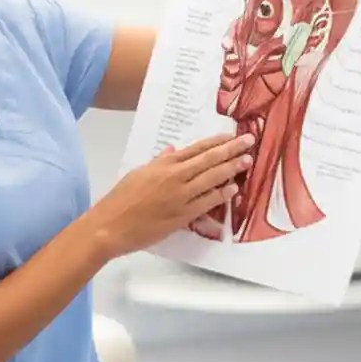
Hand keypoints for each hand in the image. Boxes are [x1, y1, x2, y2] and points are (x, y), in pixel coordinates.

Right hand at [84, 133, 255, 259]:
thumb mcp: (139, 173)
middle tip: (249, 141)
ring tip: (247, 161)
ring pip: (212, 179)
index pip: (196, 149)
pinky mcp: (182, 216)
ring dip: (231, 169)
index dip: (216, 142)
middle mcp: (174, 177)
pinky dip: (221, 195)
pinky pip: (207, 203)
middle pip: (209, 160)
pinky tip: (232, 189)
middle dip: (231, 150)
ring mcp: (180, 197)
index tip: (231, 136)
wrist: (111, 225)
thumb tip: (174, 151)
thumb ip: (159, 161)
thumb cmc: (121, 199)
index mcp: (163, 164)